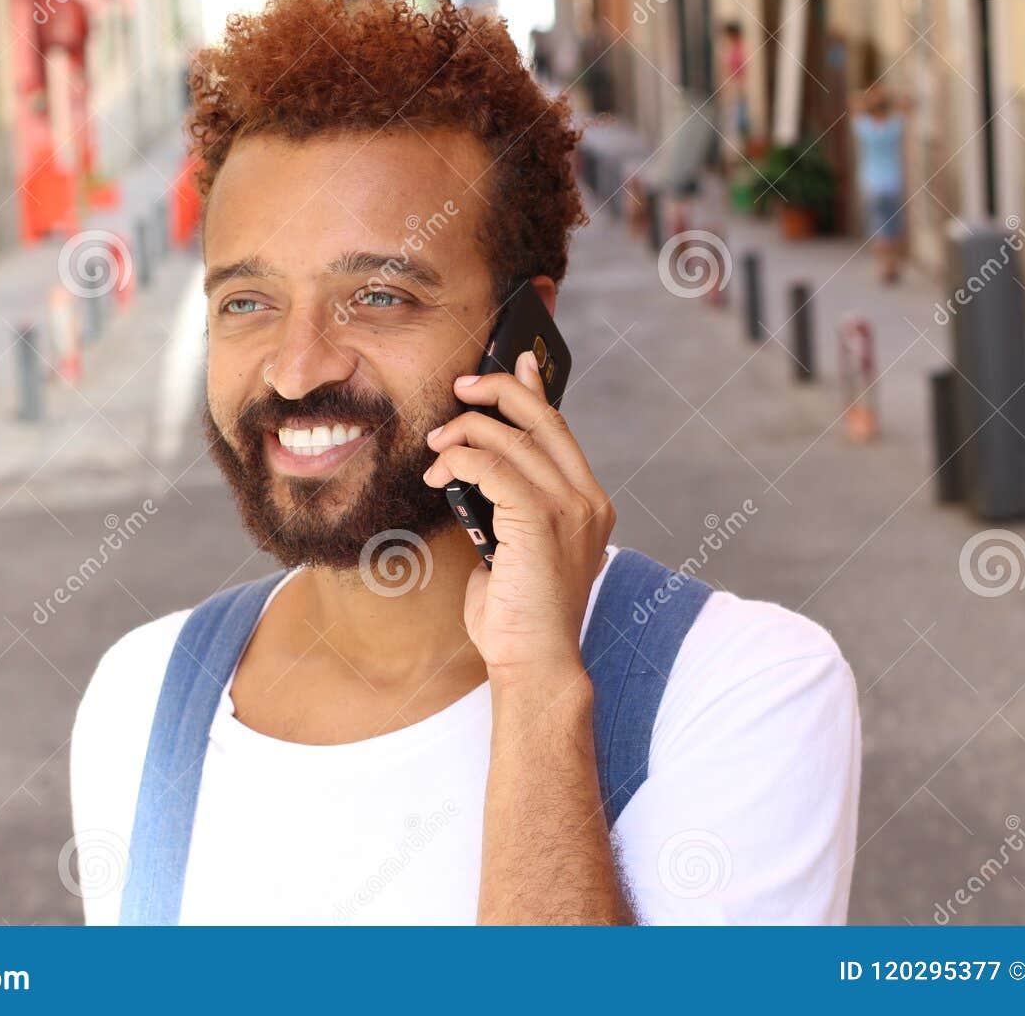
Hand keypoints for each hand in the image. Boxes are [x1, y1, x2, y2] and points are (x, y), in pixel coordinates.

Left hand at [422, 351, 615, 689]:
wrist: (536, 664)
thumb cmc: (519, 617)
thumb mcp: (516, 550)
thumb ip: (509, 512)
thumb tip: (477, 477)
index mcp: (589, 504)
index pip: (560, 430)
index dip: (536, 389)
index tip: (517, 360)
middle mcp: (587, 500)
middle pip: (542, 419)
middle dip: (498, 392)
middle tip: (461, 386)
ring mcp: (570, 509)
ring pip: (512, 440)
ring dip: (465, 434)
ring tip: (435, 449)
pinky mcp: (542, 521)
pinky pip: (494, 468)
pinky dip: (461, 460)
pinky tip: (440, 472)